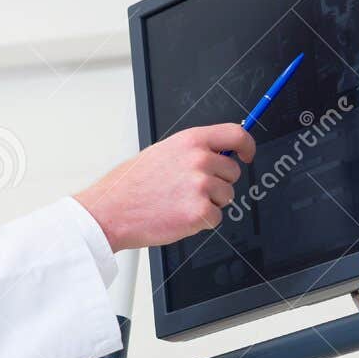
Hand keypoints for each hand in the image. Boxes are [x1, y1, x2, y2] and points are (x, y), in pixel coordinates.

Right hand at [73, 123, 254, 249]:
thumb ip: (192, 151)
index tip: (247, 155)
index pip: (236, 135)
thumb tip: (218, 155)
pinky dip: (200, 221)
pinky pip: (216, 218)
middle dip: (218, 184)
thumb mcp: (162, 153)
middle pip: (233, 173)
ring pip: (226, 197)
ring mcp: (201, 186)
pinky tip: (178, 216)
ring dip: (209, 203)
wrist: (110, 211)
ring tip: (179, 203)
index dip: (247, 146)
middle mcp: (199, 160)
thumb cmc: (130, 186)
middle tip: (190, 191)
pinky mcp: (200, 212)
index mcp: (190, 141)